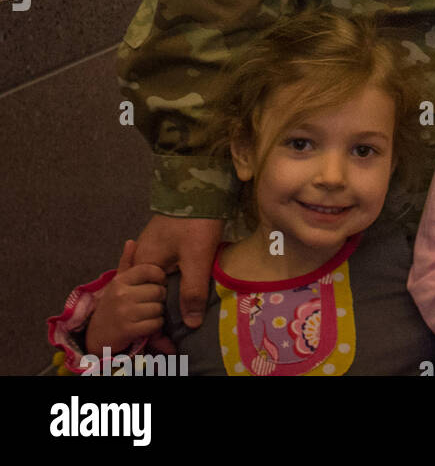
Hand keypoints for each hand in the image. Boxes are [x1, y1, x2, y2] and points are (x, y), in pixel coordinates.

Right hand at [86, 241, 166, 354]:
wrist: (96, 336)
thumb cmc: (112, 306)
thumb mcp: (117, 283)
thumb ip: (126, 263)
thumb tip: (131, 241)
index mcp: (120, 280)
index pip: (149, 270)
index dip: (160, 276)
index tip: (159, 282)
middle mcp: (121, 294)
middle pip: (157, 291)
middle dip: (160, 297)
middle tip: (153, 301)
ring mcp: (124, 312)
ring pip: (158, 308)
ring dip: (158, 313)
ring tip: (150, 313)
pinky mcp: (128, 330)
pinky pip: (155, 324)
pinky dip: (156, 326)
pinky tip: (148, 325)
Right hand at [132, 214, 222, 329]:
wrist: (202, 185)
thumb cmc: (196, 222)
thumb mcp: (197, 258)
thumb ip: (192, 291)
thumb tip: (191, 324)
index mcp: (144, 264)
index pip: (146, 301)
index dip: (159, 320)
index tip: (171, 339)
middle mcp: (142, 257)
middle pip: (151, 293)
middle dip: (165, 309)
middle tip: (183, 327)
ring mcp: (152, 249)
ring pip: (160, 282)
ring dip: (173, 295)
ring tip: (190, 309)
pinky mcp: (165, 242)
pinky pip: (167, 270)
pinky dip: (177, 280)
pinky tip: (192, 287)